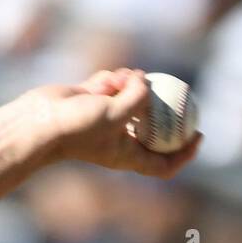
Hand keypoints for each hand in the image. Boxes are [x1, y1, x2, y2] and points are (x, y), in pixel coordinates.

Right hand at [31, 69, 200, 178]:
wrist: (42, 121)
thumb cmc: (78, 127)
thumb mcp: (115, 113)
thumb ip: (138, 98)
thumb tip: (148, 82)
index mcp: (128, 156)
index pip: (164, 164)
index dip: (185, 154)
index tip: (199, 135)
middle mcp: (120, 140)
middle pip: (153, 128)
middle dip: (164, 108)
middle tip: (180, 91)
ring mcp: (107, 120)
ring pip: (133, 99)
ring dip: (133, 84)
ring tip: (123, 78)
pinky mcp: (95, 102)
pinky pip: (114, 86)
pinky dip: (113, 78)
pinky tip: (103, 79)